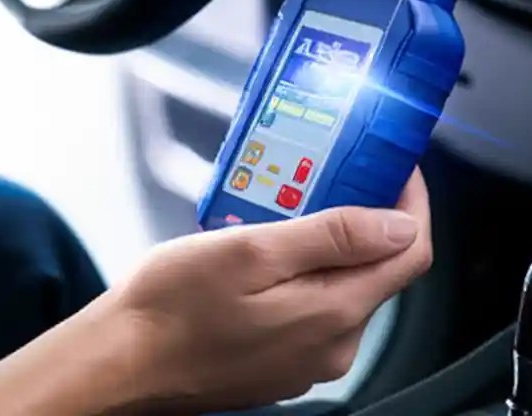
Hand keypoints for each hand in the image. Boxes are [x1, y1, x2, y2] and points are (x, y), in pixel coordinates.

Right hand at [111, 168, 432, 414]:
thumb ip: (333, 237)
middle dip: (363, 215)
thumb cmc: (169, 309)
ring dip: (326, 243)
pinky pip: (312, 307)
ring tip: (281, 208)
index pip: (412, 252)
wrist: (119, 365)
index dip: (412, 202)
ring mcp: (308, 358)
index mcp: (334, 314)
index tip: (393, 165)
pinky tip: (263, 251)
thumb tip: (400, 224)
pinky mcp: (283, 362)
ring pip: (343, 285)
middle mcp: (333, 345)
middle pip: (378, 267)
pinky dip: (301, 272)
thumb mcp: (252, 251)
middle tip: (326, 173)